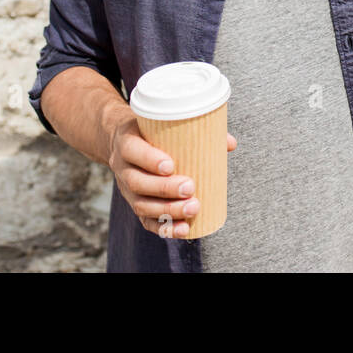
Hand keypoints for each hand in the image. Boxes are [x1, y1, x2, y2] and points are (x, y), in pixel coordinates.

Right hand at [105, 108, 236, 237]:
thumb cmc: (151, 132)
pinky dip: (165, 228)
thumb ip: (196, 130)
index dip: (149, 160)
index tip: (171, 166)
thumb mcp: (163, 124)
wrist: (124, 142)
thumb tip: (230, 143)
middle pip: (138, 182)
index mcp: (126, 141)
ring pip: (141, 205)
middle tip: (190, 188)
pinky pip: (145, 221)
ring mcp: (126, 189)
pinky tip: (184, 229)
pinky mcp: (135, 205)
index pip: (132, 150)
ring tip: (193, 208)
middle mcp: (122, 167)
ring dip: (168, 210)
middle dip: (164, 189)